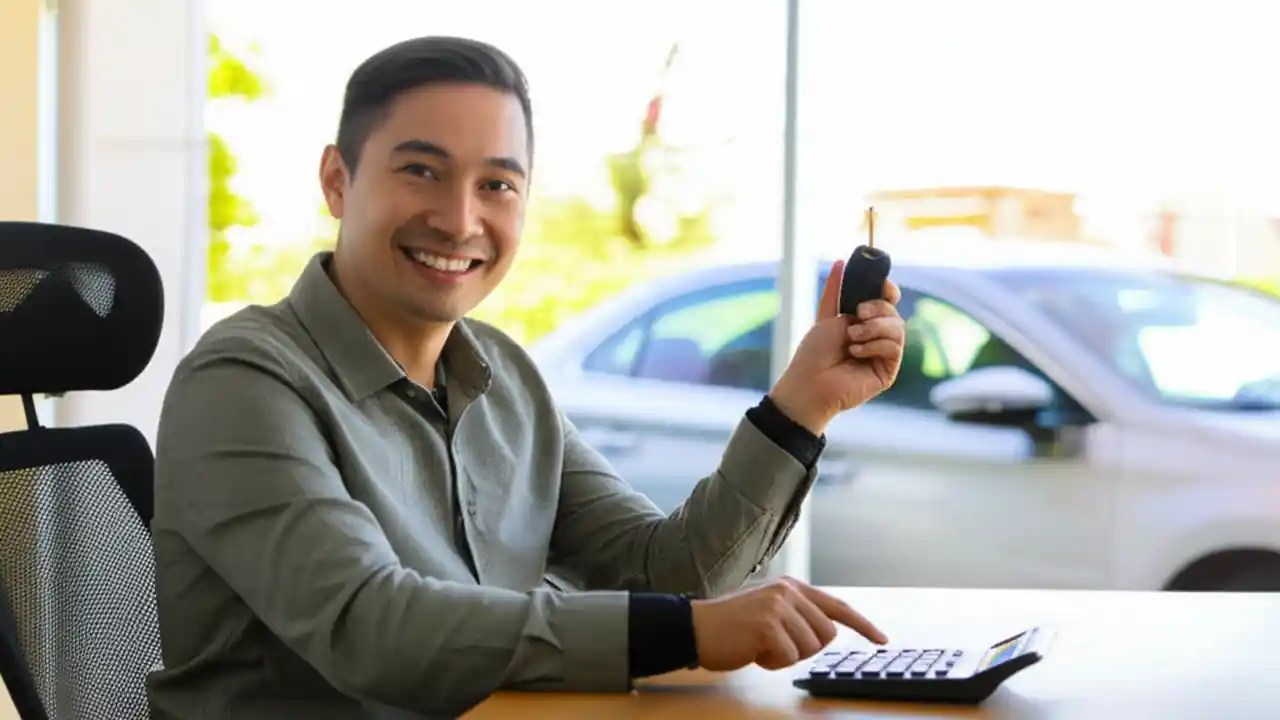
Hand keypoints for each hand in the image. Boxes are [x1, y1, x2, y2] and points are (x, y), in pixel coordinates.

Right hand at [689, 576, 886, 671]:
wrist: (694, 627)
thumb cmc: (731, 625)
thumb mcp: (768, 609)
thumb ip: (797, 614)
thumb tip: (826, 630)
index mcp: (792, 587)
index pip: (838, 606)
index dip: (863, 625)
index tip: (882, 640)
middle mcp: (789, 592)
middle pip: (826, 636)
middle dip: (804, 649)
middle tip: (774, 645)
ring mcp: (779, 607)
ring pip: (809, 649)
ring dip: (785, 657)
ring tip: (759, 645)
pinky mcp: (768, 625)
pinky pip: (789, 658)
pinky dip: (771, 663)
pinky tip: (752, 651)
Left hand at [768, 260, 904, 434]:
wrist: (810, 381)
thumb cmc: (814, 352)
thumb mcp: (827, 314)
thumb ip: (837, 290)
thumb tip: (841, 262)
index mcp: (862, 321)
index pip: (887, 299)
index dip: (888, 290)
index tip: (882, 286)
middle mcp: (875, 336)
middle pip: (893, 311)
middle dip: (877, 308)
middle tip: (857, 314)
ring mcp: (883, 354)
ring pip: (898, 328)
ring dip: (874, 327)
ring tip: (852, 337)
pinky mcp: (887, 371)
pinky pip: (894, 347)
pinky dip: (875, 345)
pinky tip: (856, 351)